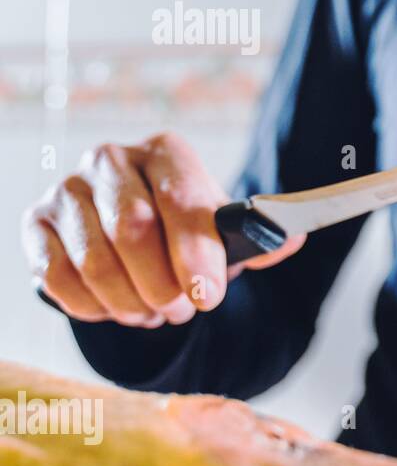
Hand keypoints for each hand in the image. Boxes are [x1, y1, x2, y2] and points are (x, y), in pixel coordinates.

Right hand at [21, 132, 303, 326]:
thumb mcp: (224, 230)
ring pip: (95, 261)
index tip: (209, 297)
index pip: (181, 200)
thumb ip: (256, 236)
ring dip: (131, 302)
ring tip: (154, 312)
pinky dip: (93, 307)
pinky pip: (58, 278)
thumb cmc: (183, 231)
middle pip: (133, 230)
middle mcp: (109, 160)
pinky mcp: (35, 224)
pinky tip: (118, 308)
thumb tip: (290, 238)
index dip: (196, 253)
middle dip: (163, 285)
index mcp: (165, 153)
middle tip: (183, 311)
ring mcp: (66, 190)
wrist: (131, 232)